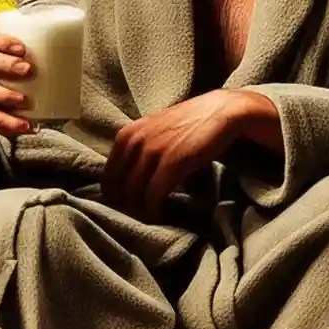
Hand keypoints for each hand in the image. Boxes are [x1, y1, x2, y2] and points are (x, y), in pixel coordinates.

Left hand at [102, 89, 279, 222]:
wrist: (219, 112)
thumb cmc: (187, 123)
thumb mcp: (153, 130)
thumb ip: (138, 147)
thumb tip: (127, 176)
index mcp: (127, 134)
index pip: (109, 174)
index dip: (114, 194)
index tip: (123, 206)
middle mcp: (135, 142)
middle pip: (119, 187)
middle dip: (126, 205)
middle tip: (137, 216)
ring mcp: (152, 152)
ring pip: (134, 193)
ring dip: (140, 210)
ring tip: (148, 217)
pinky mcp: (172, 164)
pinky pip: (154, 195)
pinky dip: (154, 210)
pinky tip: (159, 215)